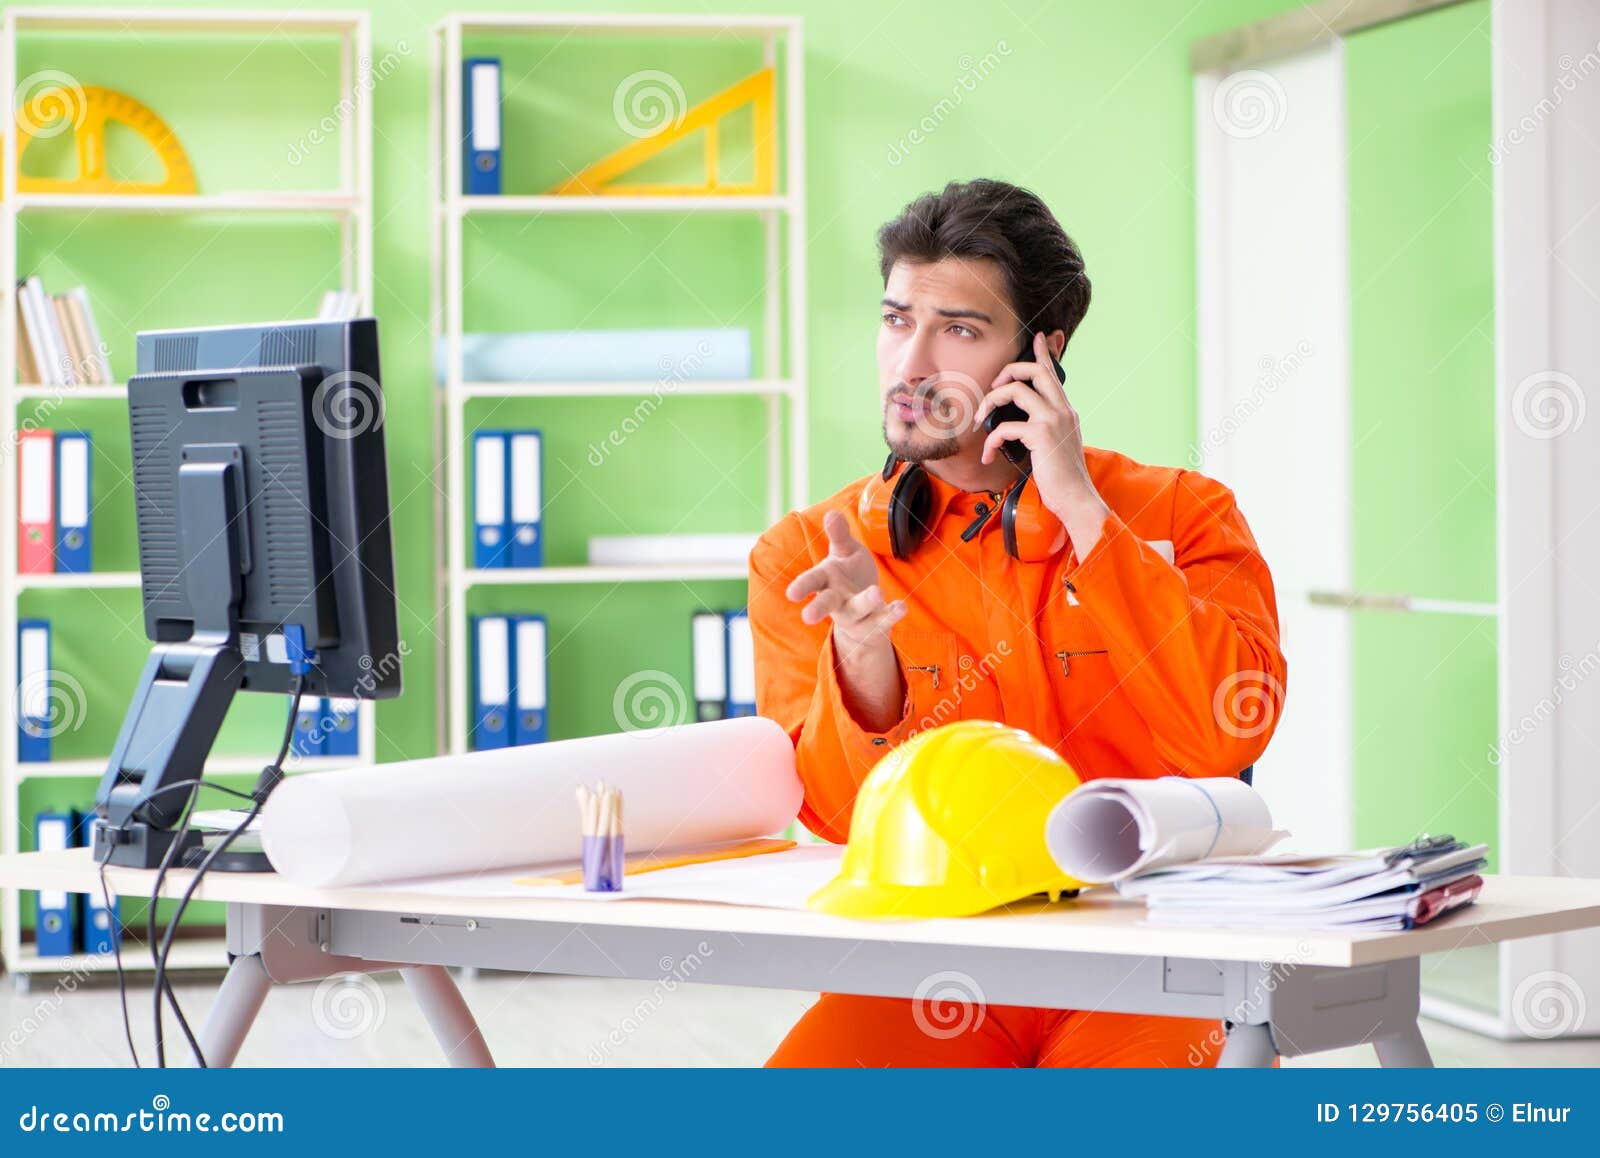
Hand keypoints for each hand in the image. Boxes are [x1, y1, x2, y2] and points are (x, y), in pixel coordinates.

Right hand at [785, 510, 906, 652]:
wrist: (864, 610)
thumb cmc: (848, 574)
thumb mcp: (844, 551)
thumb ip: (839, 535)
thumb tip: (831, 513)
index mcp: (825, 580)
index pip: (811, 582)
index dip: (801, 587)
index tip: (791, 594)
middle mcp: (836, 600)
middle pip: (826, 604)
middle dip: (817, 609)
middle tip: (808, 617)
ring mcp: (855, 615)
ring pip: (857, 610)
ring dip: (866, 602)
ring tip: (876, 592)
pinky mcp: (874, 623)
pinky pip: (882, 620)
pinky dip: (891, 614)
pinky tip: (901, 606)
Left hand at [973, 332, 1110, 554]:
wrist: (1076, 498)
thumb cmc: (1063, 478)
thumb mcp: (1057, 446)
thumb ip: (1046, 429)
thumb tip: (1025, 425)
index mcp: (1065, 410)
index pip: (1053, 374)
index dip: (1043, 353)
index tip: (1037, 337)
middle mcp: (1062, 409)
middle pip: (1034, 371)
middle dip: (1007, 372)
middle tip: (993, 388)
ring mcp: (1053, 420)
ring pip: (1016, 390)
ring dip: (991, 402)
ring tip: (981, 421)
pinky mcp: (1041, 435)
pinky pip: (1005, 426)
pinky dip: (991, 441)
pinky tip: (988, 456)